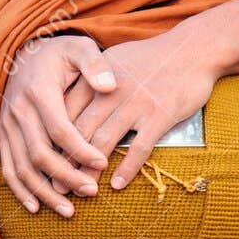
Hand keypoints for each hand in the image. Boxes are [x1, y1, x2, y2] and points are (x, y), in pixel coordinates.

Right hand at [0, 35, 116, 215]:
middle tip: (91, 191)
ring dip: (45, 192)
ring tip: (69, 211)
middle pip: (41, 154)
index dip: (80, 150)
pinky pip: (8, 168)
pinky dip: (20, 190)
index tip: (102, 164)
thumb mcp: (79, 49)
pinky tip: (37, 208)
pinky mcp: (2, 136)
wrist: (23, 52)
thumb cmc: (59, 54)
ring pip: (23, 167)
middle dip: (66, 176)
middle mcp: (18, 111)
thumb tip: (110, 86)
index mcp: (39, 92)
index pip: (60, 129)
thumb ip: (95, 64)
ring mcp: (7, 126)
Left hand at [67, 0, 238, 190]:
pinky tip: (118, 184)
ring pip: (105, 142)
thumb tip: (71, 104)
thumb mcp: (116, 60)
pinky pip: (139, 146)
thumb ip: (92, 81)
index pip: (68, 111)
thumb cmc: (153, 57)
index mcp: (98, 79)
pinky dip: (127, 167)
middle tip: (55, 184)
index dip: (54, 138)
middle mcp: (112, 91)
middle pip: (80, 131)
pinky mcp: (160, 114)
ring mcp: (136, 103)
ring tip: (81, 189)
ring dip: (90, 169)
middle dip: (65, 160)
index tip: (45, 160)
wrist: (193, 49)